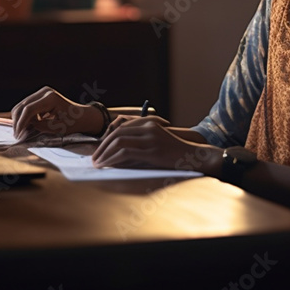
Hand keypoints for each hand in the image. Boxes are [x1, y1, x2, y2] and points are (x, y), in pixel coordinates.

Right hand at [10, 86, 103, 139]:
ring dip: (19, 119)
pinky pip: (26, 106)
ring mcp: (42, 92)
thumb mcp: (58, 128)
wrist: (82, 116)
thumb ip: (40, 126)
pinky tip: (28, 126)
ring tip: (21, 132)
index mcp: (51, 98)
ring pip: (22, 106)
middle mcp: (44, 92)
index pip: (29, 109)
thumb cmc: (73, 122)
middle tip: (17, 135)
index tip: (18, 135)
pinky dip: (24, 116)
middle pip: (22, 106)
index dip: (21, 122)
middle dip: (18, 121)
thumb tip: (25, 126)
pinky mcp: (40, 96)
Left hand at [91, 116, 220, 172]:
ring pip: (118, 142)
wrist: (195, 157)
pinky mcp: (152, 151)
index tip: (99, 149)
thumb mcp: (158, 142)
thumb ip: (142, 142)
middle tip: (94, 158)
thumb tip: (120, 153)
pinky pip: (125, 153)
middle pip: (117, 133)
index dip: (107, 138)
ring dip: (104, 153)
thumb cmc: (176, 153)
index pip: (121, 126)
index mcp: (149, 123)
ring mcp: (150, 138)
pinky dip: (112, 159)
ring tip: (97, 163)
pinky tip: (106, 166)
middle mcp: (148, 128)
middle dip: (102, 146)